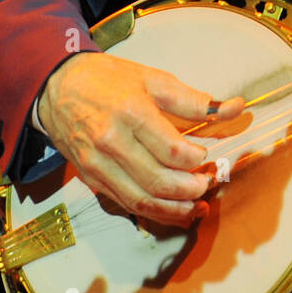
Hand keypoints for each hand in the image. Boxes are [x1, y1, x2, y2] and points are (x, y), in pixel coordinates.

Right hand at [37, 52, 244, 225]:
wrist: (56, 88)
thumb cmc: (109, 81)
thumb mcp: (153, 80)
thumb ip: (195, 100)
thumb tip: (235, 108)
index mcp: (130, 113)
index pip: (171, 150)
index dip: (196, 159)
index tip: (206, 155)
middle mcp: (111, 143)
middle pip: (158, 180)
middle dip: (191, 189)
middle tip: (208, 183)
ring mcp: (98, 164)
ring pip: (142, 199)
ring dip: (176, 209)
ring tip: (199, 205)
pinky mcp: (91, 178)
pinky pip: (126, 203)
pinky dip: (154, 212)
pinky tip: (175, 209)